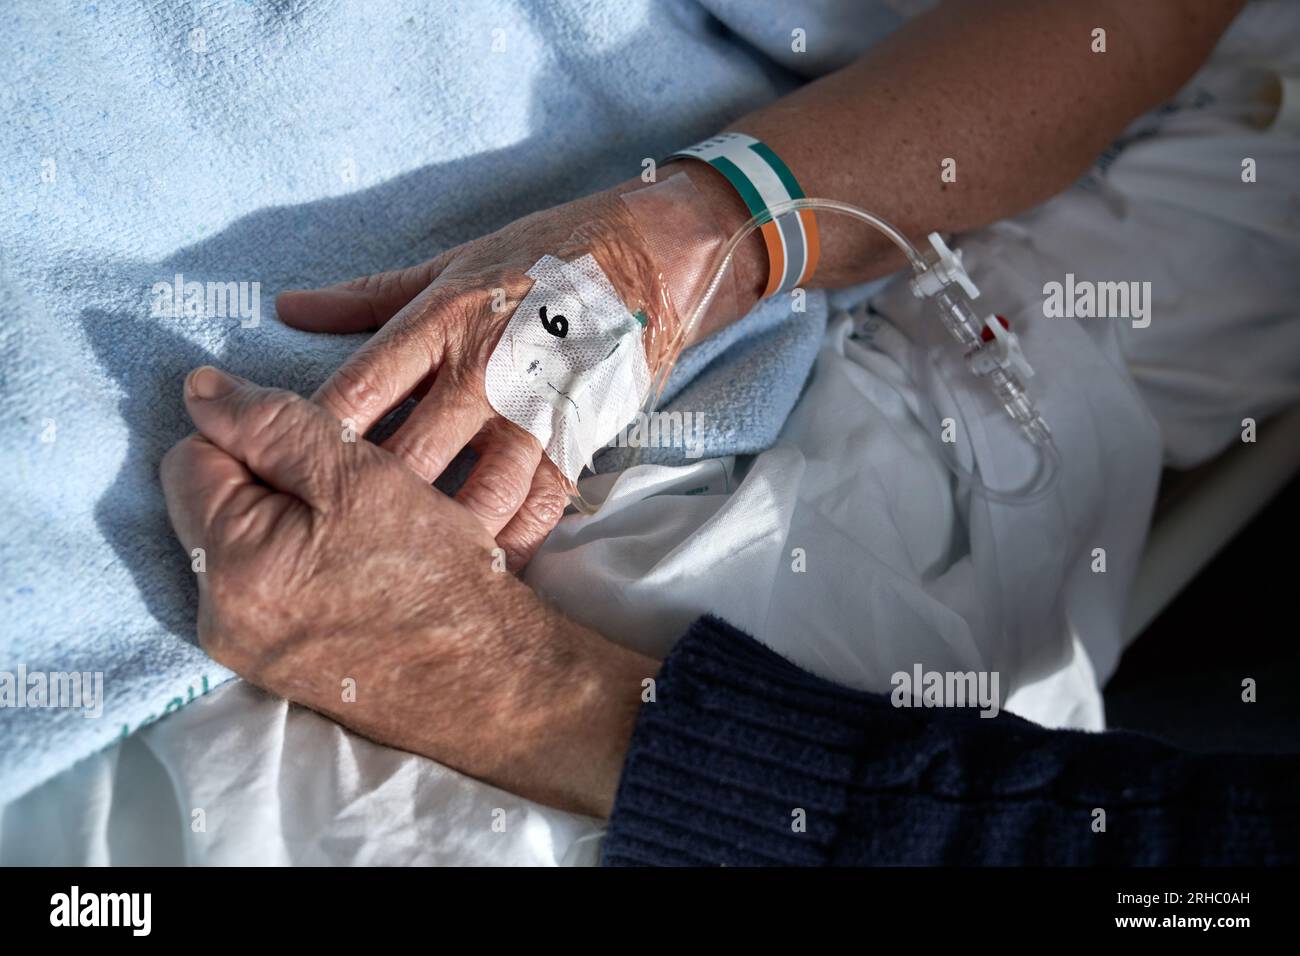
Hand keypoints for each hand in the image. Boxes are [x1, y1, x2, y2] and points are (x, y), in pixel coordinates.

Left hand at [160, 366, 655, 815]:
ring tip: (362, 538)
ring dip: (287, 528)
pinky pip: (266, 594)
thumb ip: (273, 425)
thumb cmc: (436, 575)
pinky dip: (302, 571)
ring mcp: (245, 652)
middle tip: (351, 497)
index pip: (192, 459)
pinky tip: (357, 576)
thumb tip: (201, 391)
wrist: (489, 680)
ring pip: (243, 550)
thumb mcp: (360, 475)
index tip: (323, 456)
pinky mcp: (275, 671)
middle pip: (213, 508)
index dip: (256, 438)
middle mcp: (218, 618)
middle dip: (270, 486)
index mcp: (230, 562)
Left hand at [276, 189, 679, 569]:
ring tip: (384, 582)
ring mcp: (531, 415)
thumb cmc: (542, 257)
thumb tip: (289, 308)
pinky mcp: (573, 443)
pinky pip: (532, 513)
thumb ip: (367, 298)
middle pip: (397, 462)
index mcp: (439, 322)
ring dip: (425, 543)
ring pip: (466, 500)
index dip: (301, 442)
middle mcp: (481, 374)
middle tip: (312, 553)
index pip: (353, 395)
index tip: (271, 479)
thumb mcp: (450, 263)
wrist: (650, 260)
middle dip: (350, 510)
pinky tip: (469, 574)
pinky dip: (501, 548)